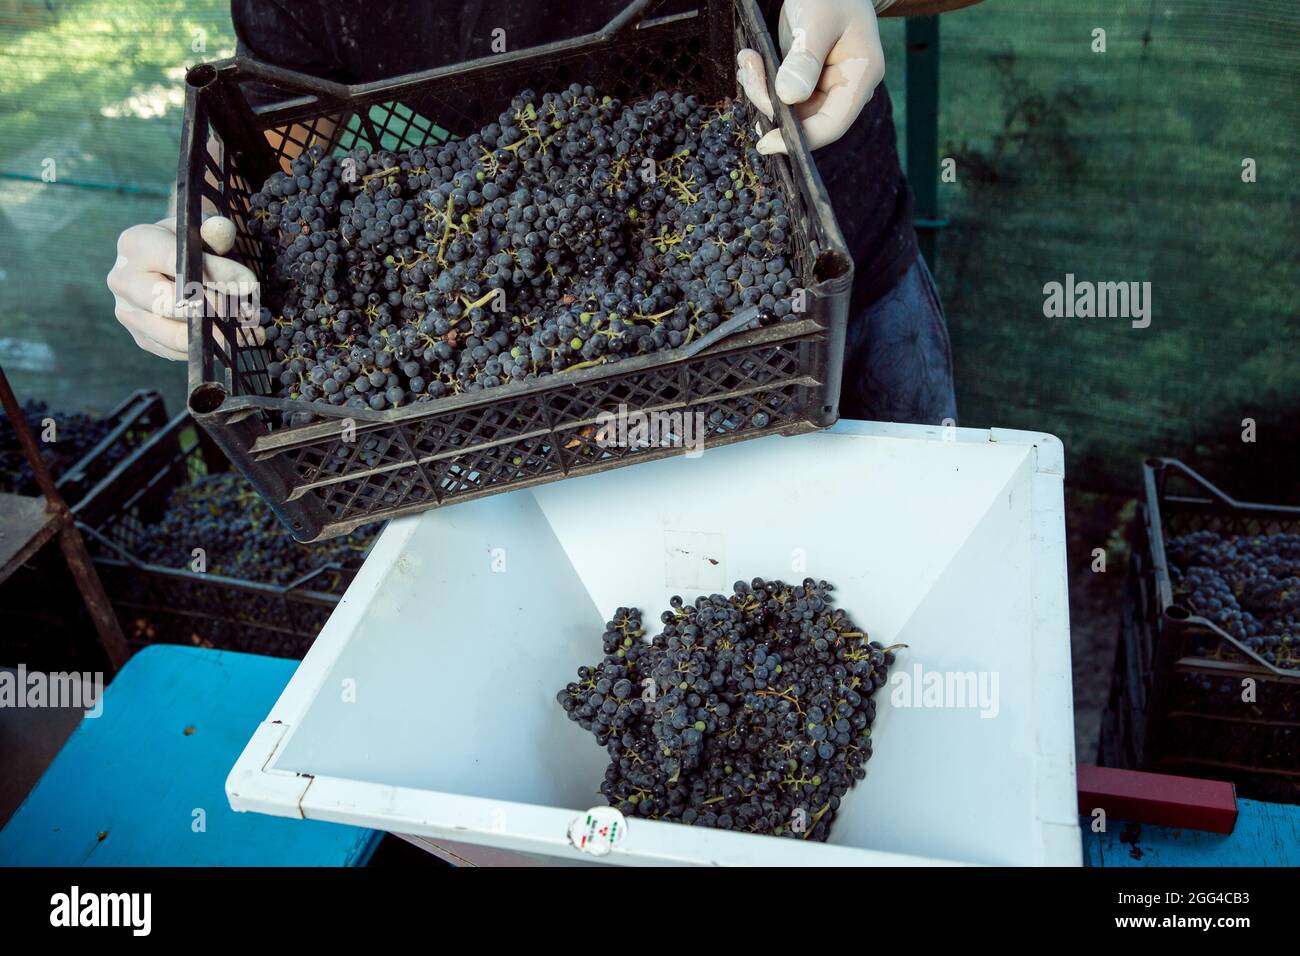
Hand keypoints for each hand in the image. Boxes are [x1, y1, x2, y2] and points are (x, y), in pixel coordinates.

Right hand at [107, 215, 258, 359]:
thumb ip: (213, 230)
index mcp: (134, 243)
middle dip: (214, 309)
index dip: (218, 273)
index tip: (249, 282)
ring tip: (248, 330)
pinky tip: (232, 339)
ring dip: (215, 336)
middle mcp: (122, 280)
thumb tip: (222, 231)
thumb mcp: (200, 229)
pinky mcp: (141, 338)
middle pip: (169, 303)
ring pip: (174, 334)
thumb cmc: (188, 242)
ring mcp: (128, 312)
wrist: (166, 262)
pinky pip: (176, 351)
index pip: (178, 262)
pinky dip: (207, 348)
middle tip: (247, 311)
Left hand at [736, 0, 887, 154]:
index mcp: (861, 75)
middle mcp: (846, 87)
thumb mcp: (817, 19)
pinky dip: (761, 82)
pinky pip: (780, 95)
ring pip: (788, 109)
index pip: (833, 124)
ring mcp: (825, 85)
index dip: (800, 139)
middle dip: (770, 103)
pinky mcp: (806, 80)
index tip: (766, 141)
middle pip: (805, 120)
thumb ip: (805, 58)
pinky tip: (752, 61)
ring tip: (748, 59)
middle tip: (749, 73)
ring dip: (760, 90)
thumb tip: (789, 97)